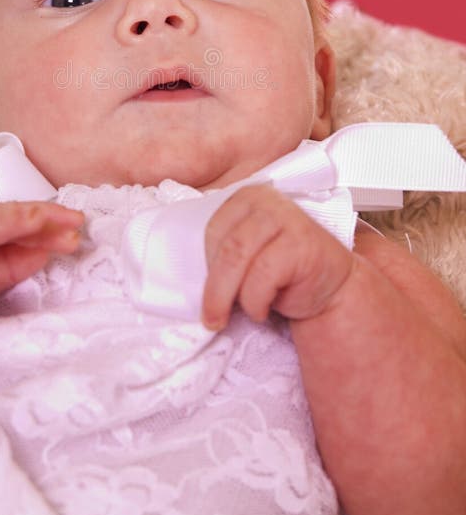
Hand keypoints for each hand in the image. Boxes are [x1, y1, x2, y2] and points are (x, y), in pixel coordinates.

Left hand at [202, 184, 353, 329]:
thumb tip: (182, 270)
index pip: (210, 229)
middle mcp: (266, 200)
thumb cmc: (283, 271)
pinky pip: (261, 277)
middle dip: (213, 288)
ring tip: (236, 315)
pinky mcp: (301, 243)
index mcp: (246, 197)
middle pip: (223, 246)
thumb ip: (224, 248)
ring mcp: (286, 218)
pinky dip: (255, 302)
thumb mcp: (249, 251)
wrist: (331, 285)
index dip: (205, 264)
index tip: (207, 290)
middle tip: (211, 317)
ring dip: (229, 296)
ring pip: (236, 258)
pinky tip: (264, 309)